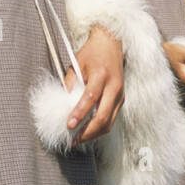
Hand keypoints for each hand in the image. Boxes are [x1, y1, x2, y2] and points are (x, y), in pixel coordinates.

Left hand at [65, 25, 123, 142]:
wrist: (111, 44)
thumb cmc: (91, 53)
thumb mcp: (76, 64)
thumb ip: (70, 84)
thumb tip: (63, 106)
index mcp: (101, 75)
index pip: (91, 97)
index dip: (80, 113)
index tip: (69, 125)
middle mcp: (114, 86)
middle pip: (103, 116)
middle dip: (87, 131)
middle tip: (73, 140)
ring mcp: (120, 95)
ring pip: (109, 122)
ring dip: (93, 134)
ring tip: (78, 140)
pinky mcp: (121, 100)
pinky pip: (111, 119)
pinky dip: (99, 128)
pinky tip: (88, 132)